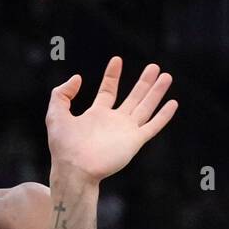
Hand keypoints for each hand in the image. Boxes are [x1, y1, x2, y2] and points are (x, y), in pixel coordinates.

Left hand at [45, 58, 177, 182]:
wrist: (74, 168)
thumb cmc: (63, 146)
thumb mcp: (55, 114)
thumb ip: (62, 94)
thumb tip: (77, 77)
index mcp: (96, 115)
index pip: (109, 90)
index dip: (113, 75)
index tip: (117, 60)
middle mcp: (114, 121)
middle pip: (133, 97)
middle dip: (144, 82)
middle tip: (155, 67)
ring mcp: (126, 131)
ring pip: (146, 107)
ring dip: (156, 92)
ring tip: (167, 76)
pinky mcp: (134, 141)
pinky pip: (152, 126)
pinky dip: (163, 116)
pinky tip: (173, 103)